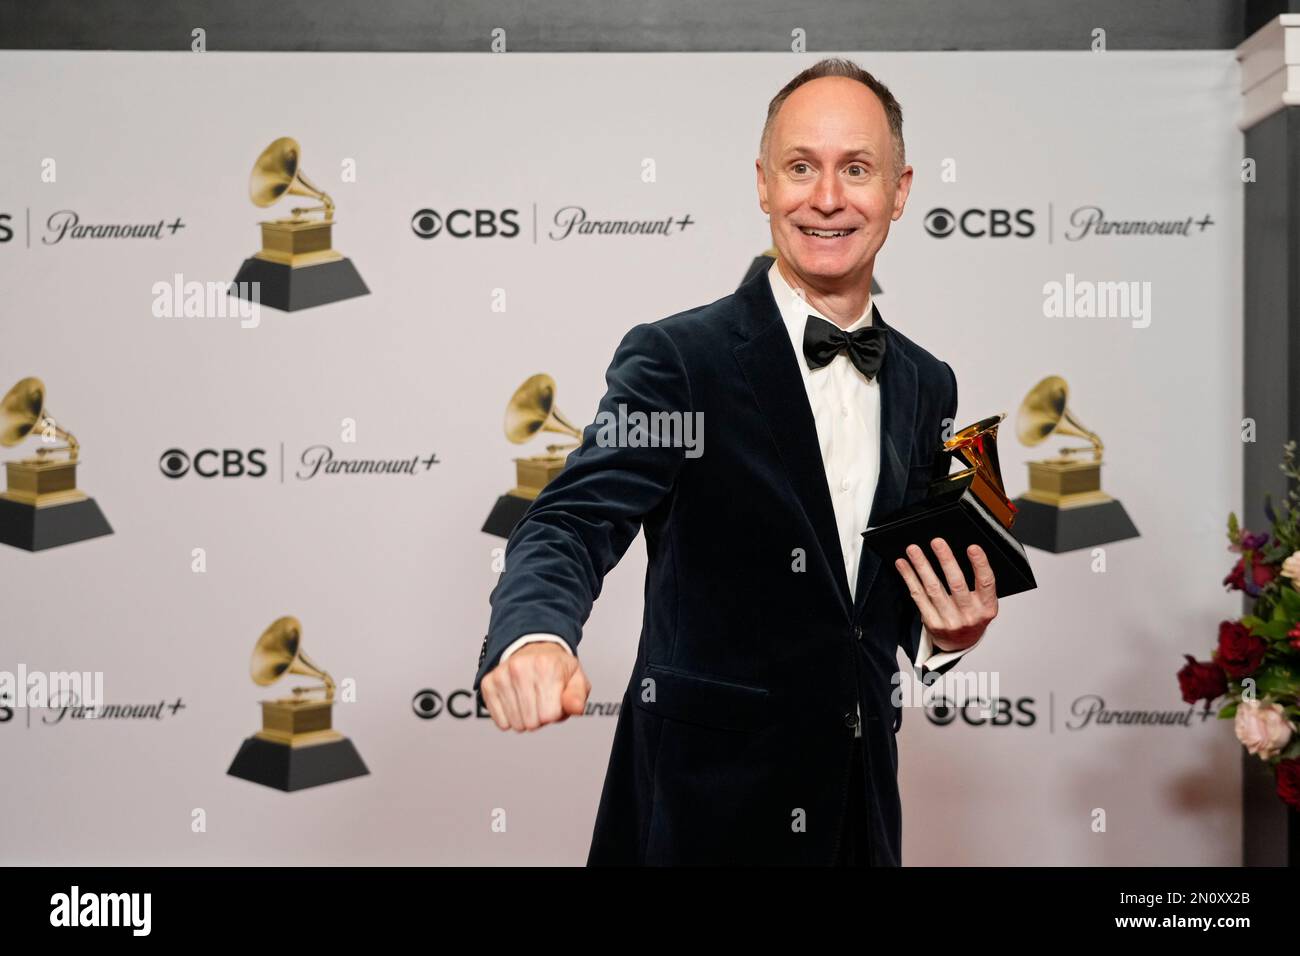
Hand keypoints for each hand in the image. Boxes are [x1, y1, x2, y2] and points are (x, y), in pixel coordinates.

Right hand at [480, 642, 590, 731]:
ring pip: (515, 723)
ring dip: (525, 719)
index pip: (549, 715)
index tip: (555, 700)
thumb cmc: (556, 668)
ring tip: (530, 701)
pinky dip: (509, 719)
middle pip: (531, 722)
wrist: (533, 649)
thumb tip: (576, 709)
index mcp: (546, 666)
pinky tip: (516, 704)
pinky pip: (499, 721)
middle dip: (540, 718)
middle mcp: (520, 668)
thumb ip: (578, 696)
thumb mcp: (576, 678)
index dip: (555, 714)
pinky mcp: (488, 684)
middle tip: (542, 701)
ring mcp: (501, 675)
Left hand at [894, 537, 997, 652]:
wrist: (960, 643)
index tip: (972, 547)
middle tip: (937, 541)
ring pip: (933, 588)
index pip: (986, 583)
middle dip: (946, 560)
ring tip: (914, 549)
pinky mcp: (931, 622)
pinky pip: (918, 596)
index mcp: (986, 608)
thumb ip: (978, 582)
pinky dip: (909, 578)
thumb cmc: (972, 615)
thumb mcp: (984, 602)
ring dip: (922, 566)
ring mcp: (949, 621)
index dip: (980, 564)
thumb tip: (963, 551)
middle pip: (956, 583)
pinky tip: (904, 565)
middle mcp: (969, 615)